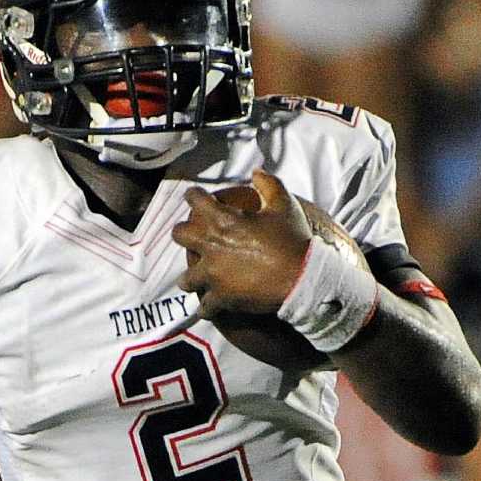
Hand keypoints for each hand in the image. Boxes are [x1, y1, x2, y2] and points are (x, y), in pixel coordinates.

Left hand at [172, 169, 317, 316]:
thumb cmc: (292, 240)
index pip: (195, 200)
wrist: (302, 279)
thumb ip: (268, 184)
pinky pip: (205, 308)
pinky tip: (209, 307)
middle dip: (182, 233)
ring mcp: (213, 276)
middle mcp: (211, 247)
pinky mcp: (221, 299)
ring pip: (186, 279)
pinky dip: (207, 308)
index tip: (193, 196)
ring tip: (195, 279)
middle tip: (189, 235)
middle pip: (179, 236)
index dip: (193, 195)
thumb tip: (256, 172)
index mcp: (223, 220)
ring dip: (190, 278)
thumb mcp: (284, 205)